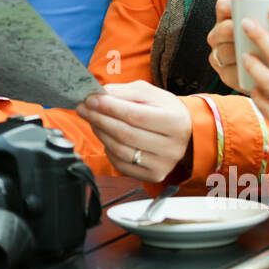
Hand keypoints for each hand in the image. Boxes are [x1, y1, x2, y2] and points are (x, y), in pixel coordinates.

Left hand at [75, 81, 191, 181]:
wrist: (185, 133)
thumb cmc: (165, 110)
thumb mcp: (151, 94)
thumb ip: (126, 92)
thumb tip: (100, 94)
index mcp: (175, 122)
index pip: (135, 115)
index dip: (110, 107)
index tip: (90, 99)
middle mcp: (172, 148)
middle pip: (126, 134)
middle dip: (99, 119)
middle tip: (83, 108)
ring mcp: (163, 165)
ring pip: (121, 151)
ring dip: (100, 133)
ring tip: (92, 119)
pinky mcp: (154, 176)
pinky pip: (122, 164)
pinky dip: (108, 150)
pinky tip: (106, 137)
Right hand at [207, 0, 268, 93]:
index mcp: (229, 15)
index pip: (222, 4)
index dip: (227, 4)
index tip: (240, 6)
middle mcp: (220, 35)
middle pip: (219, 30)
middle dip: (230, 30)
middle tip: (248, 30)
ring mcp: (222, 56)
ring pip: (222, 53)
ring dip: (235, 52)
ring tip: (253, 51)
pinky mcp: (228, 76)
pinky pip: (227, 74)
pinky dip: (238, 72)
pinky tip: (251, 70)